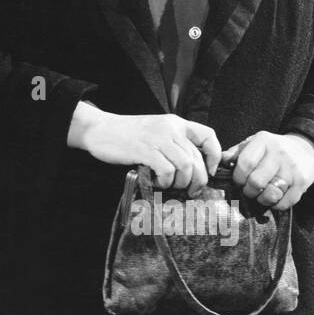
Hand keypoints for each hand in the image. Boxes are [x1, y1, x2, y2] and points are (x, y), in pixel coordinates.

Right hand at [69, 104, 221, 193]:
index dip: (214, 155)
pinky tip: (157, 182)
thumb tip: (192, 169)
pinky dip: (165, 182)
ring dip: (182, 182)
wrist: (99, 129)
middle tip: (191, 191)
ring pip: (186, 166)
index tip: (208, 170)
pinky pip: (167, 171)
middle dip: (198, 180)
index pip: (208, 135)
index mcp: (176, 123)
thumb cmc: (127, 134)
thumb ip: (173, 143)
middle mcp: (171, 129)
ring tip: (171, 186)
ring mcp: (158, 139)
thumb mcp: (156, 131)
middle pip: (197, 158)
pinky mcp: (145, 151)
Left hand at [220, 131, 313, 210]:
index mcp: (263, 141)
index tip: (238, 181)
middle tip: (249, 190)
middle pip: (256, 181)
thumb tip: (218, 162)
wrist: (306, 148)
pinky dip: (276, 205)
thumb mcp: (254, 143)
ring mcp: (292, 168)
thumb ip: (236, 153)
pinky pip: (285, 202)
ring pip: (271, 194)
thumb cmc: (273, 149)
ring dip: (262, 199)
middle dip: (248, 191)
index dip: (238, 177)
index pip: (245, 163)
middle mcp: (279, 153)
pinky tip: (274, 198)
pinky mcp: (303, 182)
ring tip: (261, 195)